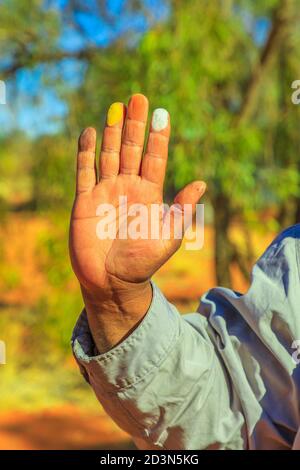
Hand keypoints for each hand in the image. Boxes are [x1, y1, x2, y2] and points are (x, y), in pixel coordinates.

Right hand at [69, 94, 205, 350]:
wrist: (111, 281)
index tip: (162, 113)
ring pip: (109, 154)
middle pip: (132, 149)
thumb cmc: (142, 263)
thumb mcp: (168, 236)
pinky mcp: (84, 200)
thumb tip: (201, 183)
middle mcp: (127, 188)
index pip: (154, 159)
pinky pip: (84, 171)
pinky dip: (85, 152)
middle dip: (136, 124)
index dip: (158, 136)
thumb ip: (182, 210)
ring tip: (117, 107)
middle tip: (139, 98)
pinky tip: (89, 132)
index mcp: (149, 194)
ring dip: (113, 131)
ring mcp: (105, 191)